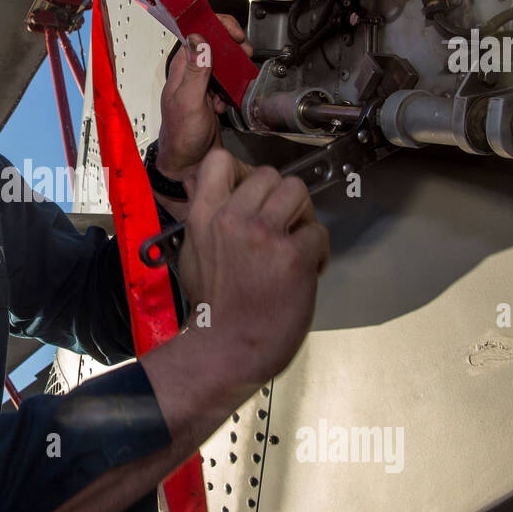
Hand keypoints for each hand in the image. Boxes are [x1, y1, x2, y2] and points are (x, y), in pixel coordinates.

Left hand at [155, 14, 252, 181]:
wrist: (188, 165)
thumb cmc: (181, 137)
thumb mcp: (189, 102)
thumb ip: (195, 71)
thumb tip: (198, 41)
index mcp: (180, 70)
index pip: (196, 34)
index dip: (217, 27)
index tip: (235, 34)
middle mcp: (189, 74)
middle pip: (212, 45)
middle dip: (231, 45)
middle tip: (245, 51)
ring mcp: (200, 86)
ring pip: (220, 64)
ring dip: (233, 67)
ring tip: (241, 74)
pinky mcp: (210, 98)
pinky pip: (225, 84)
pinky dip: (232, 88)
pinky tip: (228, 100)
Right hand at [176, 147, 329, 387]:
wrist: (224, 350)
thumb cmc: (211, 309)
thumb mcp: (194, 254)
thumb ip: (206, 220)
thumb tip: (212, 191)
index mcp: (204, 217)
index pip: (220, 160)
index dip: (242, 171)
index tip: (250, 192)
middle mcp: (233, 218)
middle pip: (270, 174)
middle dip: (279, 199)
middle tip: (280, 226)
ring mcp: (264, 235)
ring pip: (298, 191)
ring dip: (301, 216)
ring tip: (295, 243)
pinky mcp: (293, 256)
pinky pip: (318, 232)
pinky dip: (318, 251)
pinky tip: (306, 271)